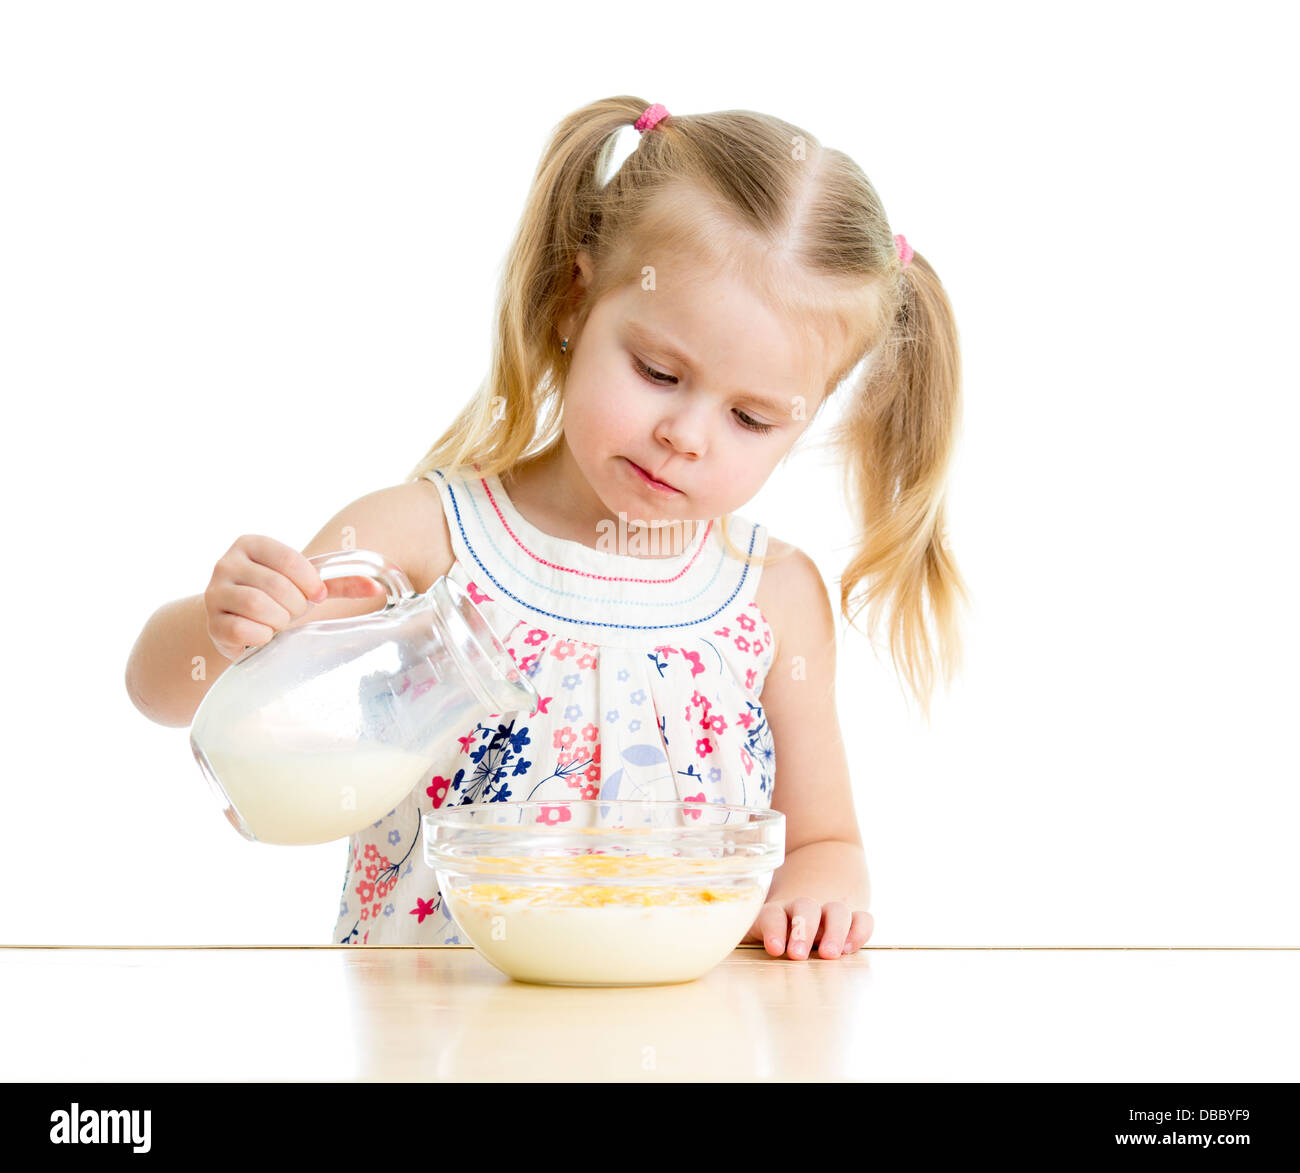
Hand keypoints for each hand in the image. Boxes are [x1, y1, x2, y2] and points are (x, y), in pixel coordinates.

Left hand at [743, 897, 873, 959]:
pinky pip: (863, 918)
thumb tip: (715, 974)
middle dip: (803, 930)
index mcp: (776, 911)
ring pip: (836, 910)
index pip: (773, 913)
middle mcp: (803, 909)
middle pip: (806, 908)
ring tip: (830, 954)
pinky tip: (853, 948)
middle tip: (799, 953)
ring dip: (835, 930)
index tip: (774, 947)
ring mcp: (829, 912)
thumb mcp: (755, 932)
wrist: (811, 892)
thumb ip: (740, 943)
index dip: (773, 928)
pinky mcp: (853, 919)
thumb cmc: (775, 929)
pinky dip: (860, 930)